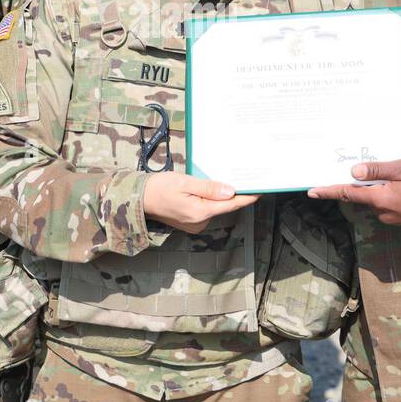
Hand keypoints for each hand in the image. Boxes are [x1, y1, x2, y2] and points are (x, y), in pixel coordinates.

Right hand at [143, 172, 257, 234]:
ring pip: (216, 207)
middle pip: (225, 206)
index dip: (247, 197)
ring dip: (221, 195)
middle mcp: (200, 222)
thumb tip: (231, 191)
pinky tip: (210, 188)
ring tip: (227, 179)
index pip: (231, 204)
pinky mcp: (191, 222)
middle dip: (234, 193)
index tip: (261, 189)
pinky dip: (211, 200)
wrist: (139, 199)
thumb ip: (208, 188)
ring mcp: (196, 224)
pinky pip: (207, 209)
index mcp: (200, 212)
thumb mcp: (184, 182)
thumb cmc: (159, 188)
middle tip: (245, 177)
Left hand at [308, 158, 400, 225]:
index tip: (311, 190)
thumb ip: (378, 171)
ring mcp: (393, 218)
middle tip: (369, 167)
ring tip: (394, 172)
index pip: (348, 194)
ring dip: (377, 187)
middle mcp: (383, 212)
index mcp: (381, 199)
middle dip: (361, 183)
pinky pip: (386, 204)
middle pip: (362, 196)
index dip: (329, 191)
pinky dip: (386, 193)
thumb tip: (353, 173)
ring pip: (375, 199)